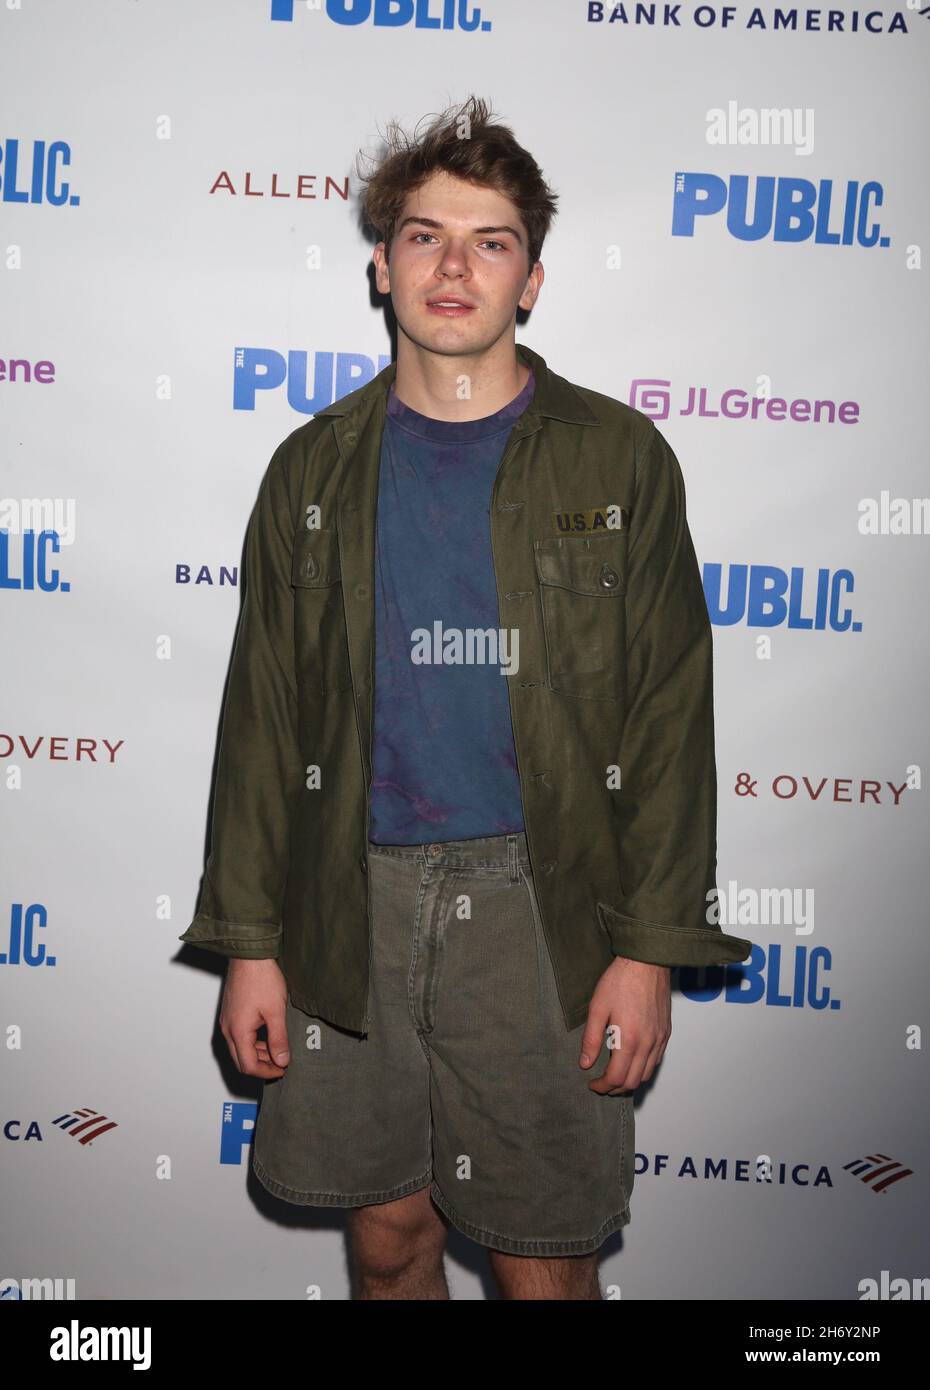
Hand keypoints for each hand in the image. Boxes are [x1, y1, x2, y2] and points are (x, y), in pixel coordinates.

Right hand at [219, 958, 289, 1077]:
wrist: (249, 956)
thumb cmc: (261, 979)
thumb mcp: (276, 1011)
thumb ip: (279, 1039)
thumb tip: (282, 1061)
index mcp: (238, 1032)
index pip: (248, 1066)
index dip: (266, 1072)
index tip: (282, 1069)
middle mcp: (228, 1029)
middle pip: (241, 1061)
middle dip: (261, 1066)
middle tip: (281, 1064)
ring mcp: (227, 1021)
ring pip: (239, 1049)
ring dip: (258, 1054)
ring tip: (278, 1050)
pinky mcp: (230, 1013)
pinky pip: (238, 1037)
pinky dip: (253, 1043)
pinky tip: (268, 1036)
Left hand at [579, 957, 670, 1093]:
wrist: (647, 962)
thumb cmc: (621, 981)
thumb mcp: (597, 1008)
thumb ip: (591, 1039)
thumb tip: (585, 1063)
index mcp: (629, 1039)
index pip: (616, 1078)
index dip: (602, 1086)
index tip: (592, 1083)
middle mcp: (648, 1044)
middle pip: (632, 1082)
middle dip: (614, 1088)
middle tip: (601, 1083)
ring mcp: (660, 1039)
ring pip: (646, 1074)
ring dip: (630, 1081)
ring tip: (615, 1076)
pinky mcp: (666, 1033)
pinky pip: (656, 1061)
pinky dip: (643, 1069)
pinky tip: (632, 1062)